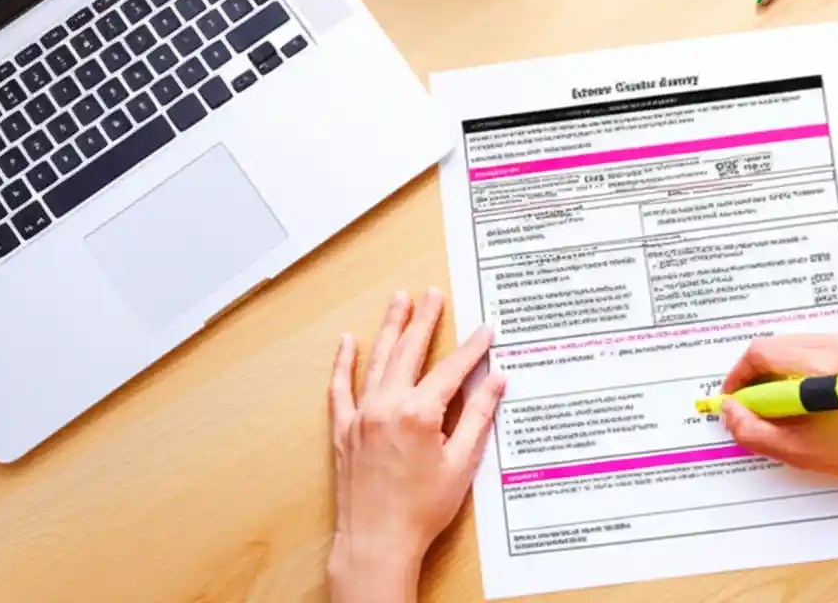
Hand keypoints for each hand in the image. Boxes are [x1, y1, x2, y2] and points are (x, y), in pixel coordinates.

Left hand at [327, 289, 505, 602]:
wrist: (377, 541)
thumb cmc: (421, 510)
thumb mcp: (461, 462)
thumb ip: (478, 416)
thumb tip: (496, 381)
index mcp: (419, 413)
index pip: (452, 369)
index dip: (472, 348)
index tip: (485, 330)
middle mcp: (386, 406)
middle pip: (410, 351)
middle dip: (424, 320)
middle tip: (433, 295)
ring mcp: (361, 415)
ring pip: (377, 360)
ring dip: (390, 328)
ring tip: (399, 301)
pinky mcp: (343, 430)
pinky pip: (340, 388)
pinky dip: (344, 363)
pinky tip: (347, 342)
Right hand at [720, 334, 837, 489]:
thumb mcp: (801, 451)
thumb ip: (756, 431)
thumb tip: (728, 411)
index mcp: (824, 365)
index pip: (762, 352)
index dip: (738, 376)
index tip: (733, 400)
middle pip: (775, 344)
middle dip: (756, 374)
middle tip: (753, 406)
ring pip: (792, 344)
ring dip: (776, 370)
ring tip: (779, 405)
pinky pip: (813, 347)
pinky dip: (797, 366)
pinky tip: (803, 396)